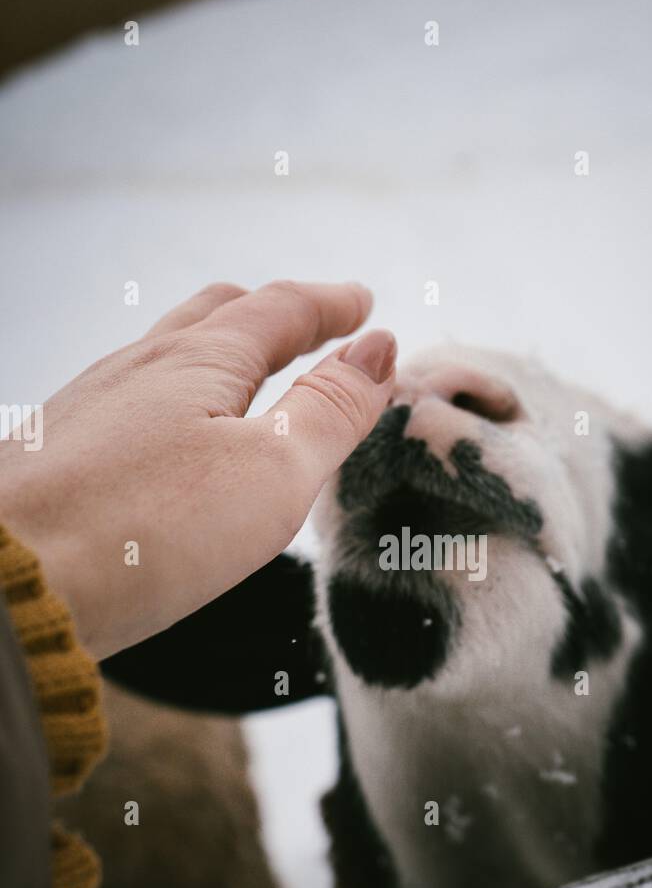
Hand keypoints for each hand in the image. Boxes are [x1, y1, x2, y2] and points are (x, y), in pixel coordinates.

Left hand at [0, 280, 395, 657]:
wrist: (11, 582)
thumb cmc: (150, 530)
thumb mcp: (272, 470)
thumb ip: (330, 410)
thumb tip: (379, 349)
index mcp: (200, 361)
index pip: (279, 311)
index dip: (329, 306)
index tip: (361, 304)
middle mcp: (139, 367)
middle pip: (215, 318)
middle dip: (271, 316)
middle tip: (310, 326)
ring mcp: (92, 407)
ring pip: (169, 358)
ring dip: (222, 356)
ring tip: (250, 379)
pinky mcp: (63, 454)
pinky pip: (136, 403)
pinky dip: (179, 400)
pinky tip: (173, 441)